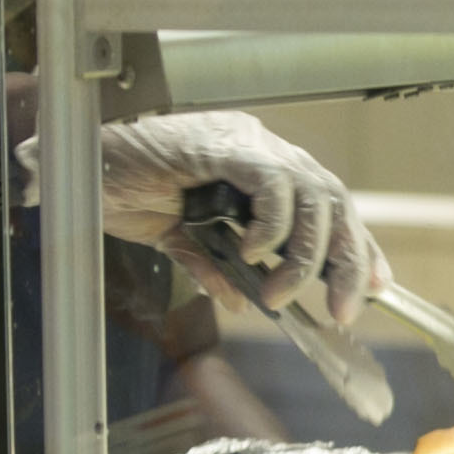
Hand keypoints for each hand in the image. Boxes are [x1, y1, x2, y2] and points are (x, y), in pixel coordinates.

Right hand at [55, 111, 386, 322]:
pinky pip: (269, 181)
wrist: (78, 168)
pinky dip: (271, 222)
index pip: (327, 206)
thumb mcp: (181, 240)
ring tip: (282, 294)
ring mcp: (245, 143)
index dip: (356, 245)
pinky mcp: (222, 143)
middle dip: (346, 260)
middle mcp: (264, 150)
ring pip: (310, 194)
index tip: (375, 286)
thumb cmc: (125, 190)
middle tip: (343, 311)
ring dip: (304, 253)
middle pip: (332, 200)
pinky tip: (252, 250)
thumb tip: (242, 300)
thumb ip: (216, 265)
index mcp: (262, 169)